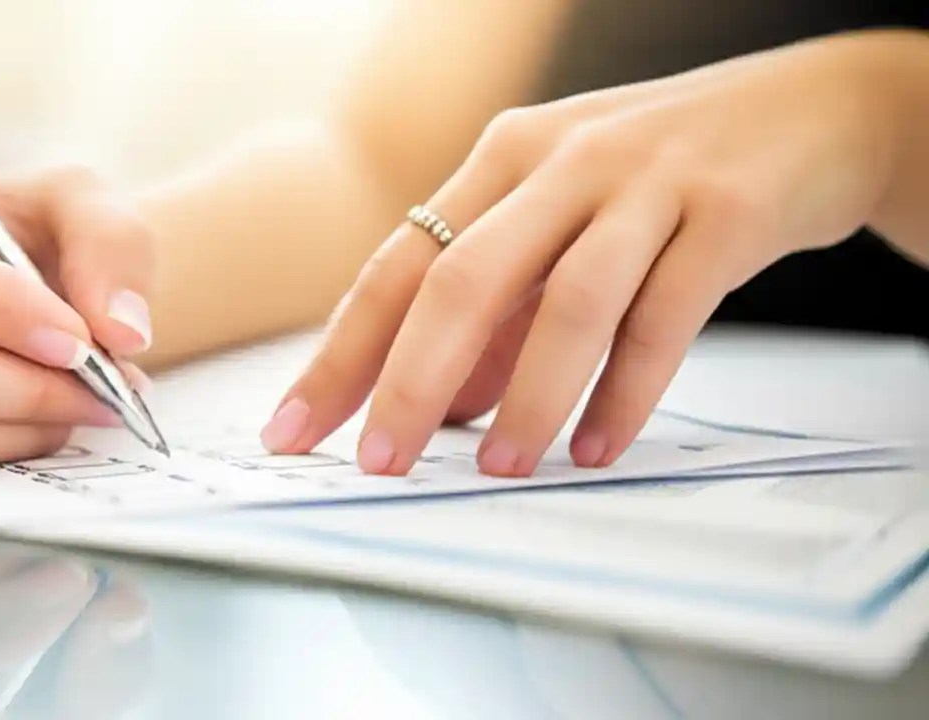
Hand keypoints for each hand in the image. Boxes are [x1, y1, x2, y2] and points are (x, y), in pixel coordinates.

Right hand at [0, 154, 155, 469]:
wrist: (33, 283)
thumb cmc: (42, 233)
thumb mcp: (88, 208)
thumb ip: (112, 248)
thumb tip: (123, 331)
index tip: (74, 340)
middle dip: (19, 384)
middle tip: (101, 388)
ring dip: (14, 426)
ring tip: (81, 405)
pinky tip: (39, 422)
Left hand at [263, 33, 900, 476]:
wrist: (813, 111)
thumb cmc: (664, 174)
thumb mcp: (564, 222)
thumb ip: (503, 307)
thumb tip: (442, 403)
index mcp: (502, 161)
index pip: (395, 266)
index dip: (339, 355)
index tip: (294, 428)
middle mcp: (561, 162)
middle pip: (461, 279)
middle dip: (408, 382)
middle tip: (381, 464)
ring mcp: (645, 182)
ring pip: (567, 301)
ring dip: (526, 397)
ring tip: (500, 469)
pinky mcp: (726, 212)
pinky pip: (664, 316)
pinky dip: (625, 392)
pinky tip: (599, 446)